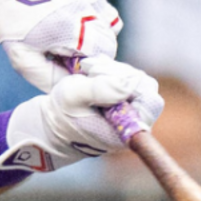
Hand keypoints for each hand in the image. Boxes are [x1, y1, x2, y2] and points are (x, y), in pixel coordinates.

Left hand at [0, 0, 120, 89]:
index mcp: (70, 28)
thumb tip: (77, 89)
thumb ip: (51, 79)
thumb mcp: (24, 60)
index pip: (100, 60)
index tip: (63, 65)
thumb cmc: (12, 25)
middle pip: (108, 47)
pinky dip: (96, 26)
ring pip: (110, 32)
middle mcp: (87, 10)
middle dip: (90, 56)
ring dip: (94, 41)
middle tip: (62, 54)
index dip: (85, 69)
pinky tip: (74, 26)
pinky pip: (108, 17)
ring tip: (66, 40)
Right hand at [0, 58, 161, 173]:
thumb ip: (101, 89)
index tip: (103, 75)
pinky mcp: (120, 102)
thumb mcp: (73, 96)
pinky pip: (125, 80)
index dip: (132, 82)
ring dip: (113, 70)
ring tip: (88, 69)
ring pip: (135, 81)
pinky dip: (110, 71)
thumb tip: (132, 82)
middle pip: (144, 87)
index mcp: (125, 131)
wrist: (49, 125)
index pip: (150, 101)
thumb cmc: (60, 115)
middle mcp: (132, 123)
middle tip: (91, 69)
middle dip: (119, 72)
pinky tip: (92, 70)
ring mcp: (127, 112)